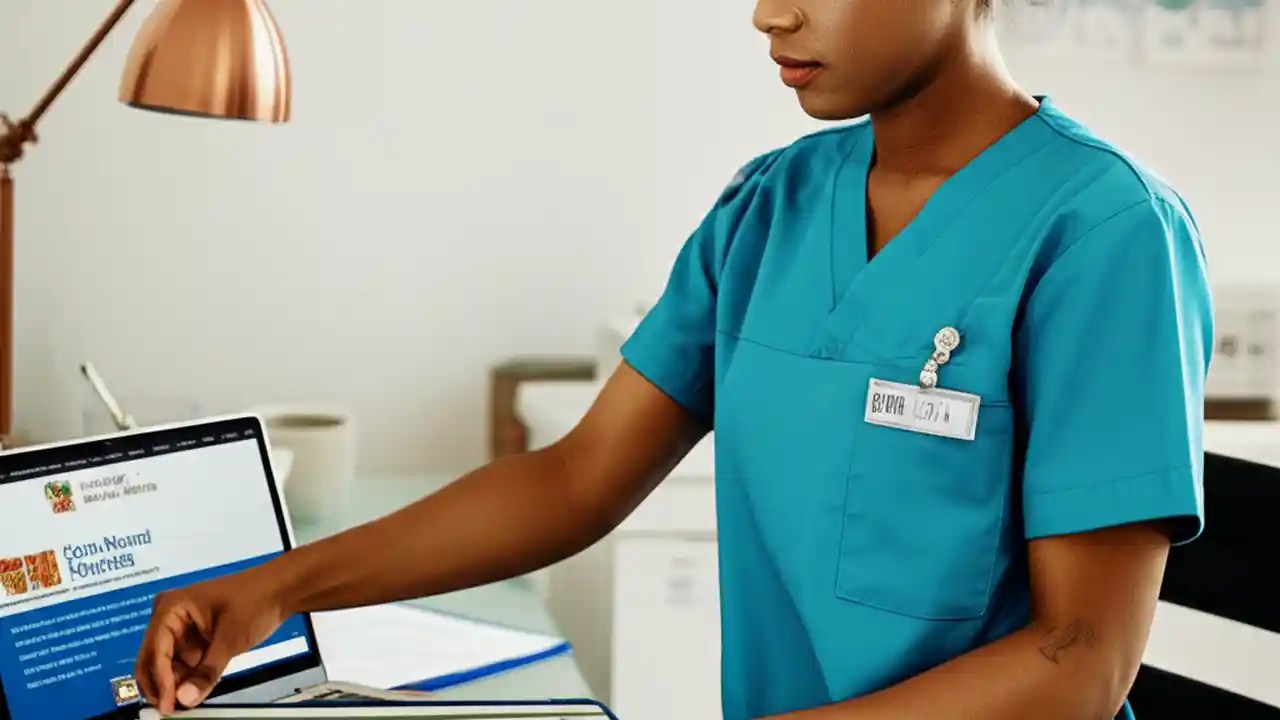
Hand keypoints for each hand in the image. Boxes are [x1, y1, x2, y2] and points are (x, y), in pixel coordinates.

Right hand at [134, 568, 288, 713]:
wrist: (280, 589)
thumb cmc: (255, 602)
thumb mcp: (231, 638)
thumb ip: (207, 671)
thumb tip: (184, 700)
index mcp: (171, 607)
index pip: (156, 650)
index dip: (159, 680)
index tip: (167, 705)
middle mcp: (169, 617)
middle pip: (152, 658)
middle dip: (160, 685)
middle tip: (170, 711)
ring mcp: (181, 629)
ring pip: (166, 665)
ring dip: (173, 685)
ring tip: (182, 707)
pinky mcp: (194, 639)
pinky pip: (183, 664)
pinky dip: (187, 679)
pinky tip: (193, 694)